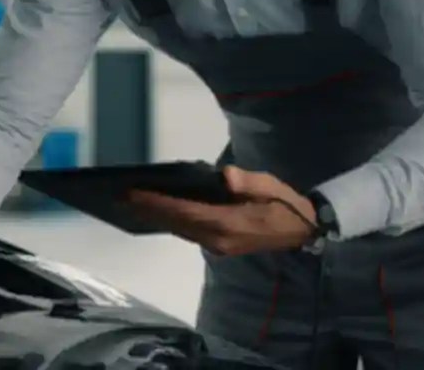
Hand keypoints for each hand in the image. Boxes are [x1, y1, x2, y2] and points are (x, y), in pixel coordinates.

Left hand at [124, 166, 317, 254]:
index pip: (185, 211)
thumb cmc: (284, 203)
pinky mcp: (221, 246)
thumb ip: (248, 182)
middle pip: (176, 223)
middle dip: (149, 210)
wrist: (303, 230)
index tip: (134, 193)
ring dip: (157, 217)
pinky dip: (172, 222)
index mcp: (229, 223)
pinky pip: (189, 233)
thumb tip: (226, 176)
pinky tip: (160, 213)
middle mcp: (219, 239)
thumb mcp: (270, 186)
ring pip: (181, 230)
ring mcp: (219, 246)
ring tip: (132, 204)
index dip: (158, 202)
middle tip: (121, 197)